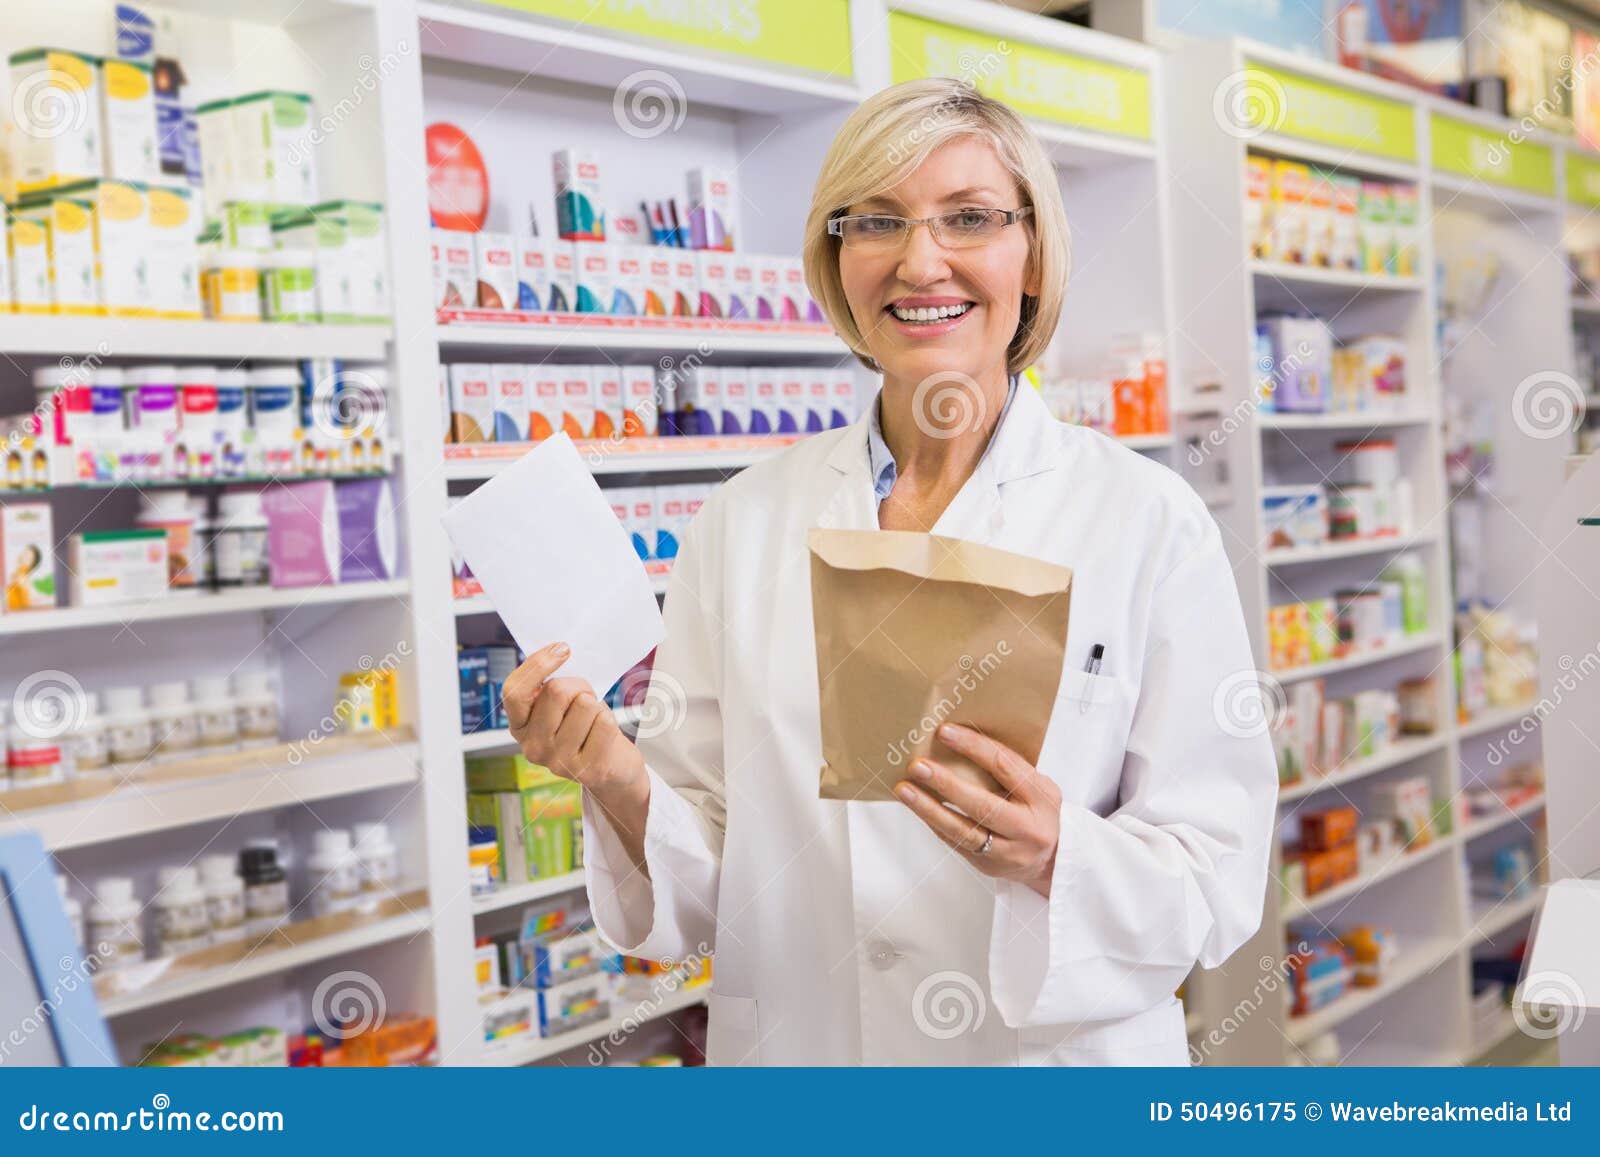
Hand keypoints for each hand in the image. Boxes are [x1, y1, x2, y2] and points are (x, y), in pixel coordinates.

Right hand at [502, 643, 644, 797]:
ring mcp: (558, 761)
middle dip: (579, 686)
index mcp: (519, 726)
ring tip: (594, 722)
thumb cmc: (585, 726)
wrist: (613, 767)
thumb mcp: (561, 705)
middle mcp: (533, 747)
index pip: (514, 690)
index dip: (537, 664)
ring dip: (596, 706)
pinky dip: (610, 721)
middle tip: (585, 699)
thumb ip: (552, 686)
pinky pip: (604, 723)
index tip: (562, 648)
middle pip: (556, 691)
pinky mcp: (587, 769)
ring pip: (585, 704)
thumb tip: (560, 651)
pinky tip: (604, 736)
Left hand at [894, 723, 1060, 896]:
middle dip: (946, 784)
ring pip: (963, 831)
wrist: (1053, 859)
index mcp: (1040, 797)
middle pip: (982, 805)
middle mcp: (1026, 827)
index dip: (973, 747)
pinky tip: (918, 807)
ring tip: (905, 790)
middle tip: (918, 766)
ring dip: (929, 809)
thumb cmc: (1038, 811)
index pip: (1004, 766)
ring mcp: (1008, 851)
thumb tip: (962, 741)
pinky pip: (956, 843)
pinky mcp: (988, 865)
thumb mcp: (1037, 787)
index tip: (945, 732)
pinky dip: (935, 823)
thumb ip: (1010, 769)